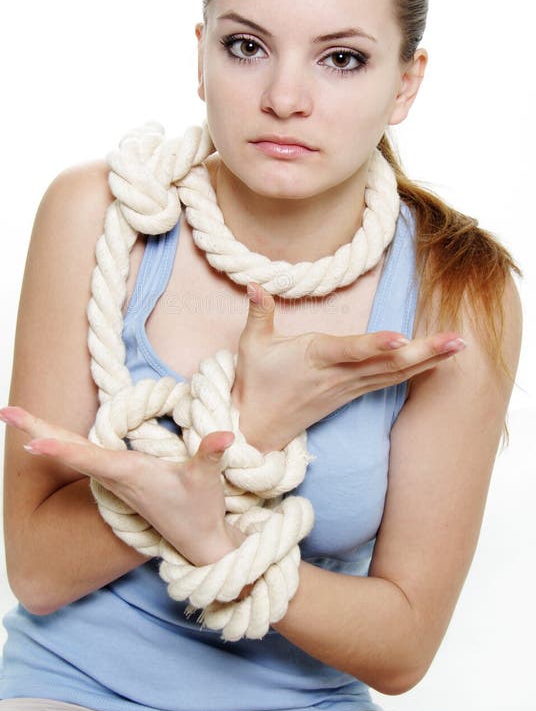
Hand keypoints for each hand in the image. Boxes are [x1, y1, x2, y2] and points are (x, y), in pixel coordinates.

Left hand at [0, 407, 243, 565]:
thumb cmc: (200, 509)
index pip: (90, 458)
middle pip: (66, 449)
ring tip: (10, 414)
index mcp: (130, 474)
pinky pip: (79, 453)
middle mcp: (113, 475)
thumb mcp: (207, 480)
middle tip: (1, 411)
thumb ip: (211, 455)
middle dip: (34, 429)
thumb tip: (222, 435)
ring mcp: (110, 476)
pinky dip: (58, 441)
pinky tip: (43, 432)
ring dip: (40, 431)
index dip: (62, 449)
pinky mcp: (115, 475)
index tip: (31, 441)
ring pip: (69, 450)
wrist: (195, 542)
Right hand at [232, 283, 465, 452]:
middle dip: (424, 352)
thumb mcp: (251, 345)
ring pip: (394, 374)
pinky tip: (436, 362)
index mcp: (315, 358)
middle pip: (387, 364)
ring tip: (459, 346)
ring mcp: (349, 387)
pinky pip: (390, 381)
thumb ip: (259, 312)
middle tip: (458, 340)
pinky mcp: (353, 393)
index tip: (401, 338)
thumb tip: (255, 283)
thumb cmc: (255, 383)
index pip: (349, 350)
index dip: (374, 344)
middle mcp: (338, 374)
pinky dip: (415, 371)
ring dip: (429, 361)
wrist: (258, 427)